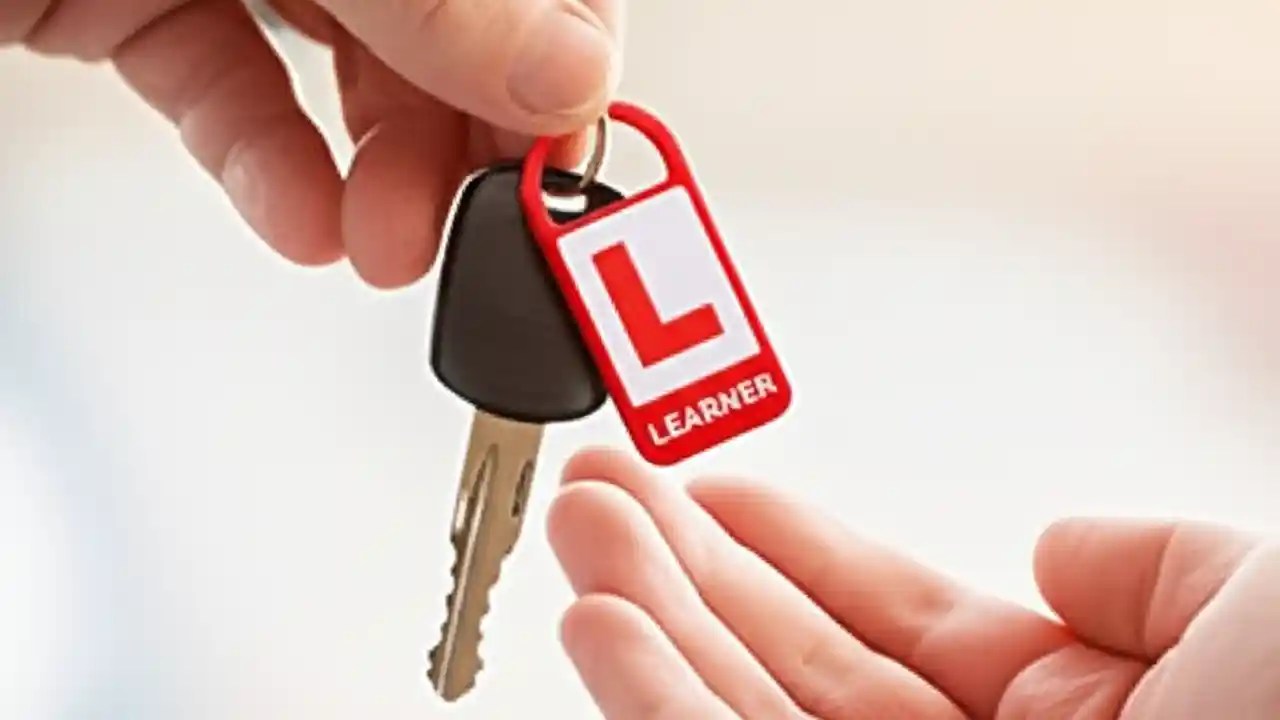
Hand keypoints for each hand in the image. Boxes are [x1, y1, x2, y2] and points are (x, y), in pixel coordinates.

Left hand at [3, 0, 620, 287]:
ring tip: (388, 244)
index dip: (562, 47)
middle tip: (483, 225)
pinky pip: (227, 85)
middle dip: (470, 129)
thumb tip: (565, 69)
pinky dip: (272, 165)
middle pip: (448, 12)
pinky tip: (306, 219)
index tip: (570, 154)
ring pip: (350, 59)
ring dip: (385, 167)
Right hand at [548, 448, 1279, 718]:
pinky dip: (652, 702)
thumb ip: (1162, 568)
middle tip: (606, 488)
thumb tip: (1056, 544)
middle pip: (792, 662)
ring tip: (583, 530)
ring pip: (739, 717)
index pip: (895, 623)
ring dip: (646, 617)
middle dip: (689, 564)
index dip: (796, 546)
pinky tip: (603, 626)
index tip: (715, 488)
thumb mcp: (1266, 613)